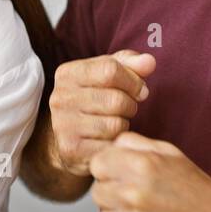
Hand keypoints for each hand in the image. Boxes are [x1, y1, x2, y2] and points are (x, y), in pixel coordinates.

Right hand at [47, 50, 154, 177]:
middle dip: (130, 105)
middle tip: (126, 110)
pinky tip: (109, 139)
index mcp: (67, 73)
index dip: (133, 80)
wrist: (69, 140)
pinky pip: (111, 145)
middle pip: (116, 99)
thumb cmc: (94, 101)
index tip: (139, 89)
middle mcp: (60, 98)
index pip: (110, 69)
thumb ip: (130, 64)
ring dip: (124, 126)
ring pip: (115, 124)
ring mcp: (64, 125)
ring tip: (115, 124)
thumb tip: (149, 61)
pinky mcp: (71, 150)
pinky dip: (117, 143)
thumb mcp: (107, 76)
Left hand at [90, 131, 210, 211]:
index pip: (97, 164)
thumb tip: (111, 145)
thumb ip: (136, 144)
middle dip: (113, 193)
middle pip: (98, 192)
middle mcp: (134, 195)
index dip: (108, 169)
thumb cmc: (199, 192)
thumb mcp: (171, 154)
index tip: (120, 175)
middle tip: (139, 198)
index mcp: (141, 166)